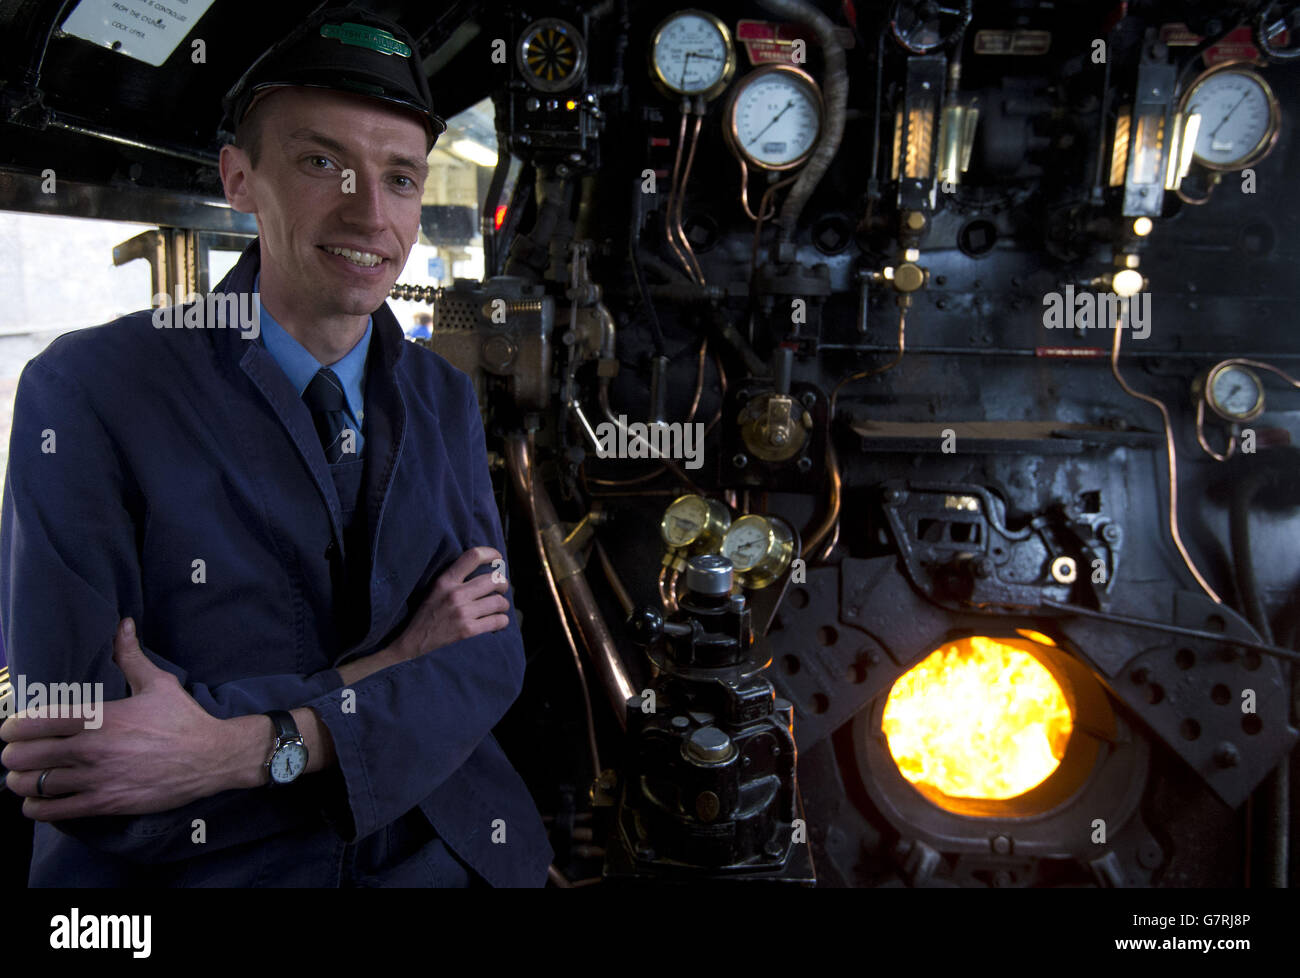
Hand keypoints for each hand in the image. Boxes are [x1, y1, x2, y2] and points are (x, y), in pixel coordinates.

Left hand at [1, 618, 230, 819]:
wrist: (212, 757)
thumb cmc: (184, 719)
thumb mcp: (158, 683)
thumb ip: (130, 656)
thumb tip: (122, 625)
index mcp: (100, 717)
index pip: (33, 722)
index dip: (12, 726)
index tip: (14, 728)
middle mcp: (92, 749)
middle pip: (22, 755)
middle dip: (13, 754)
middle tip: (19, 752)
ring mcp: (96, 779)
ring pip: (31, 785)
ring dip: (21, 781)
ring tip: (25, 776)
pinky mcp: (105, 803)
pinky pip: (52, 812)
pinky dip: (36, 807)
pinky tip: (40, 800)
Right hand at [389, 546, 511, 661]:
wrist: (412, 640)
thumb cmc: (426, 611)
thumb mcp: (435, 587)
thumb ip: (455, 577)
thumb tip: (484, 569)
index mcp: (445, 580)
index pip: (473, 556)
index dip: (491, 553)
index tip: (498, 558)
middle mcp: (455, 594)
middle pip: (493, 579)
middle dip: (503, 583)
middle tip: (502, 588)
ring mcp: (462, 613)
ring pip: (498, 601)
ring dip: (504, 604)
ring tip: (500, 606)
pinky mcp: (467, 630)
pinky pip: (496, 621)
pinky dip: (502, 621)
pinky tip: (499, 621)